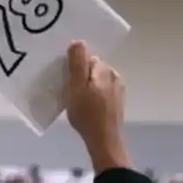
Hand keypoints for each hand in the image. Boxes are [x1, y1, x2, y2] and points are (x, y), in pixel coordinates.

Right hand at [65, 41, 130, 172]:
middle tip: (68, 91)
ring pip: (97, 80)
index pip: (88, 58)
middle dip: (81, 75)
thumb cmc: (86, 114)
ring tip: (76, 100)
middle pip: (93, 68)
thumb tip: (78, 41)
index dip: (74, 66)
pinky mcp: (117, 101)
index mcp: (104, 70)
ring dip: (87, 86)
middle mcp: (114, 75)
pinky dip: (93, 95)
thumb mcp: (76, 88)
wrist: (104, 140)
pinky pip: (102, 91)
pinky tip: (87, 107)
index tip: (65, 78)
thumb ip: (77, 64)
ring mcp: (118, 89)